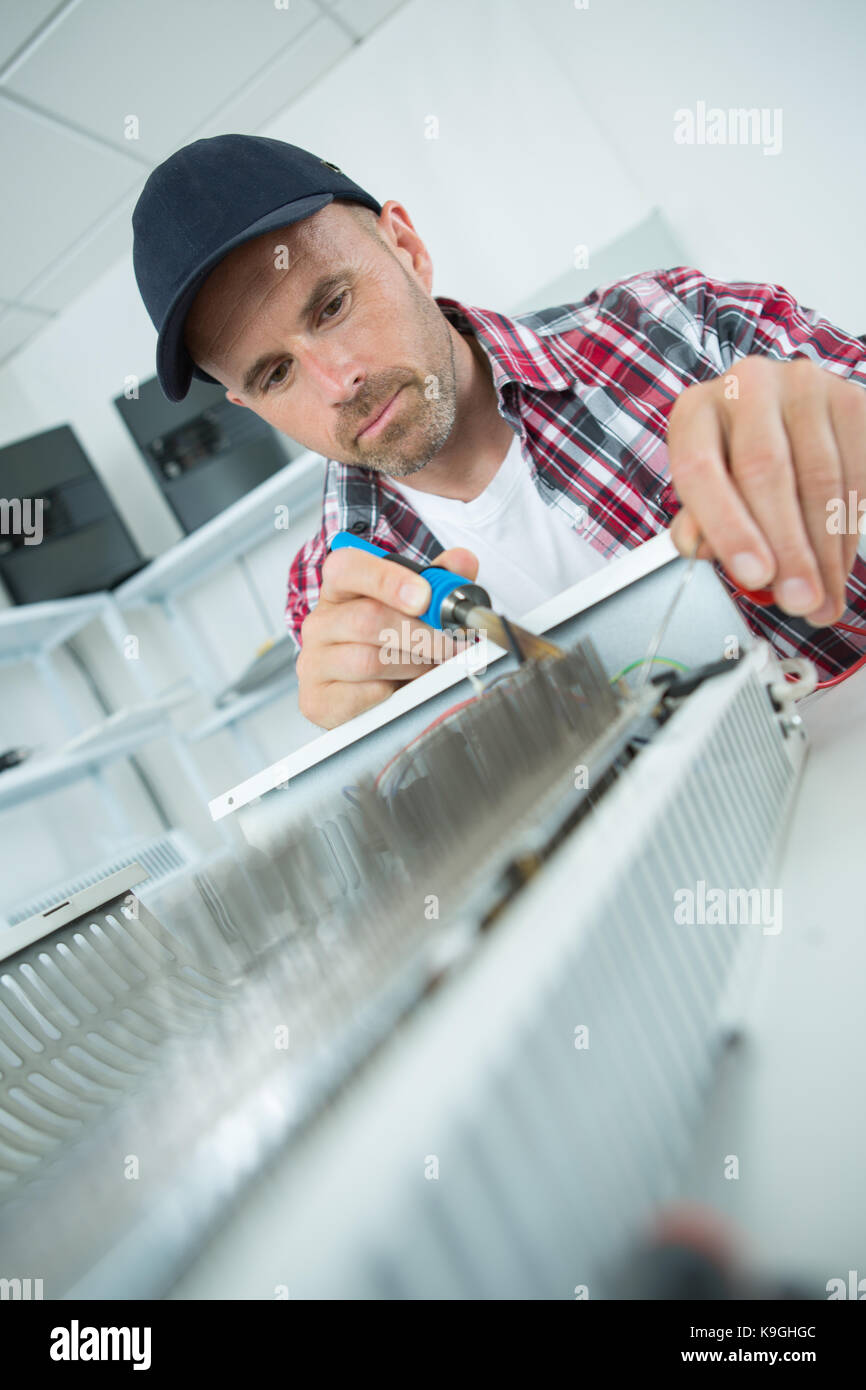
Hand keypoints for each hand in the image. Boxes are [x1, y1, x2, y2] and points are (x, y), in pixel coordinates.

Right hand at [296, 544, 479, 728]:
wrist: (362, 691)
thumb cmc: (387, 642)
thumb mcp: (413, 606)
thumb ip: (440, 581)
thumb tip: (463, 562)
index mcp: (340, 588)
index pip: (348, 568)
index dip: (388, 579)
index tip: (424, 596)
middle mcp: (320, 622)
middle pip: (367, 619)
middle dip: (420, 633)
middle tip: (452, 643)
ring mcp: (314, 662)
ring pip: (368, 660)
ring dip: (413, 665)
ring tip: (431, 666)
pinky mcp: (319, 699)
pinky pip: (363, 695)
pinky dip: (392, 694)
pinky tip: (403, 688)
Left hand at [667, 355, 865, 624]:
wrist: (787, 417)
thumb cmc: (736, 462)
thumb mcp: (708, 491)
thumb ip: (701, 522)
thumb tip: (699, 549)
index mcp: (695, 411)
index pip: (701, 470)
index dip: (728, 527)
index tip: (754, 576)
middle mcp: (746, 386)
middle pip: (767, 472)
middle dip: (788, 549)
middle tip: (799, 600)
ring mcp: (803, 386)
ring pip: (821, 479)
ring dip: (826, 552)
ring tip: (822, 598)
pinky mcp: (851, 400)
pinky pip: (858, 474)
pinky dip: (851, 531)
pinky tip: (840, 565)